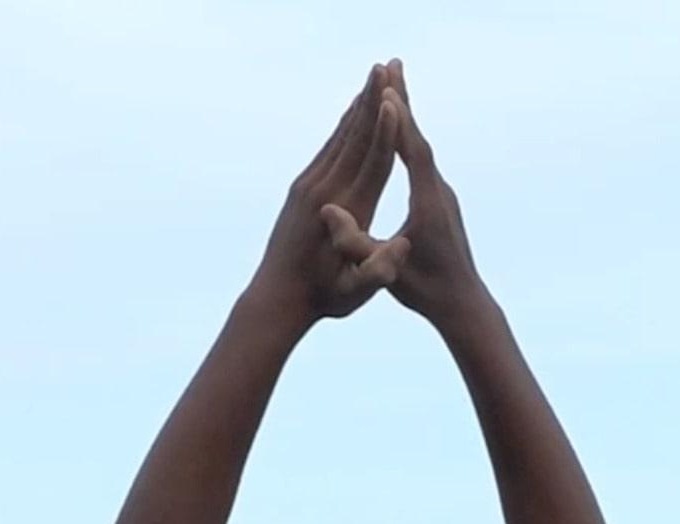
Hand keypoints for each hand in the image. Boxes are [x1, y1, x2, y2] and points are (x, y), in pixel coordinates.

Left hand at [250, 66, 406, 327]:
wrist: (278, 297)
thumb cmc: (325, 297)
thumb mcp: (356, 292)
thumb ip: (377, 271)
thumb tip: (400, 248)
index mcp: (344, 210)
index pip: (370, 163)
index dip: (384, 131)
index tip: (394, 100)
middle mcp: (324, 189)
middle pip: (353, 137)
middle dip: (370, 102)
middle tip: (382, 68)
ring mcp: (310, 185)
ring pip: (339, 137)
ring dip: (358, 106)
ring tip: (372, 78)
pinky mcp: (303, 188)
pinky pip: (329, 149)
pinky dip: (345, 127)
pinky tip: (353, 114)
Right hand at [377, 62, 490, 326]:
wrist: (462, 305)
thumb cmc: (424, 292)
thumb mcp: (385, 272)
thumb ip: (356, 243)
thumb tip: (330, 213)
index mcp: (428, 204)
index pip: (414, 154)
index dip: (399, 124)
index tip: (386, 92)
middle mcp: (440, 192)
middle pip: (419, 138)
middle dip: (403, 101)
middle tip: (392, 65)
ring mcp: (441, 194)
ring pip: (421, 145)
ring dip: (405, 113)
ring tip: (389, 82)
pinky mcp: (439, 200)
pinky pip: (420, 158)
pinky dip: (407, 136)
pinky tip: (397, 125)